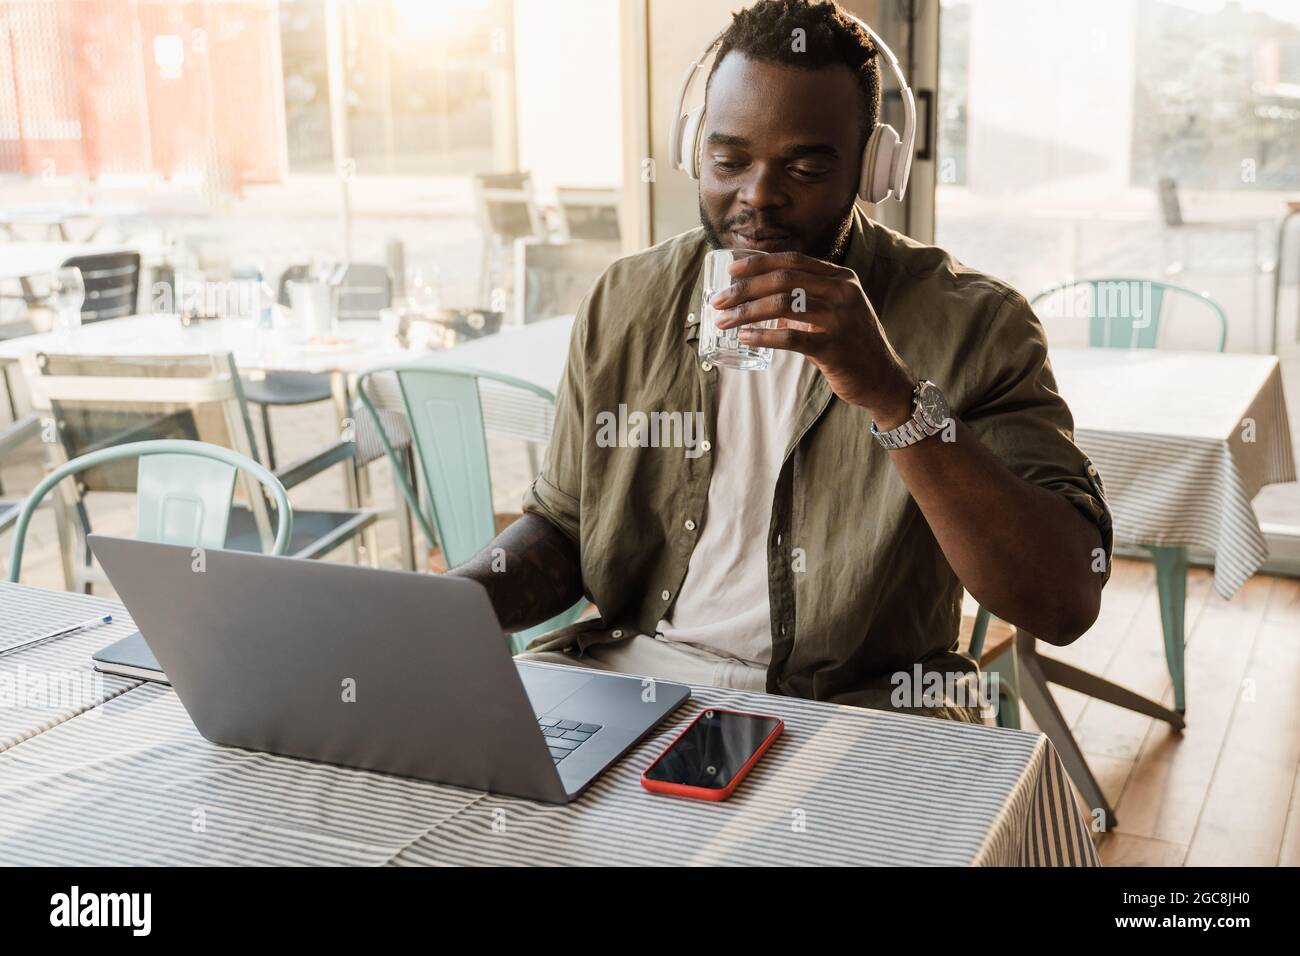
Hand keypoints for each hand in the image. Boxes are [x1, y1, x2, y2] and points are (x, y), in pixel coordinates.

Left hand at [712, 251, 915, 426]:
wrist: (883, 378)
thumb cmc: (852, 345)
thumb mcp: (834, 312)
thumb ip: (803, 301)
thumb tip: (759, 297)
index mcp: (841, 278)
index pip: (792, 261)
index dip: (758, 263)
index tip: (731, 271)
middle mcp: (843, 292)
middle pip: (782, 280)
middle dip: (744, 289)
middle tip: (719, 301)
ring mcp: (840, 319)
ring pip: (783, 305)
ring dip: (746, 312)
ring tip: (724, 321)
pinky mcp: (834, 348)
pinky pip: (791, 338)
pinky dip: (763, 336)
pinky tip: (745, 338)